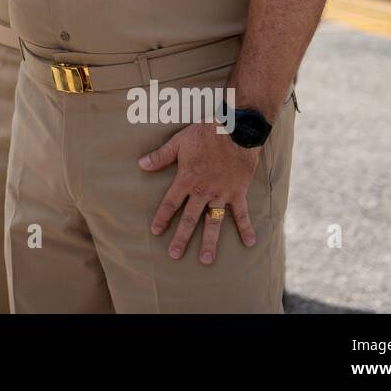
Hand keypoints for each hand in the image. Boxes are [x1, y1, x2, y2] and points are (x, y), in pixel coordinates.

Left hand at [139, 122, 258, 264]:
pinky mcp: (238, 192)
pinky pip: (242, 214)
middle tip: (174, 255)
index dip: (162, 217)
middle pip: (190, 219)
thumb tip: (141, 164)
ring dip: (210, 242)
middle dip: (181, 238)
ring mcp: (222, 194)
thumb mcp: (179, 142)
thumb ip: (161, 156)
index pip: (171, 203)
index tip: (156, 231)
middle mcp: (203, 191)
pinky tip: (249, 243)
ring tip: (206, 260)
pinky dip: (246, 228)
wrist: (236, 130)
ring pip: (214, 222)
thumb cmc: (205, 133)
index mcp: (187, 180)